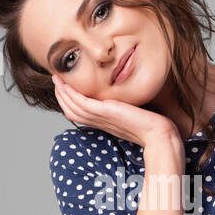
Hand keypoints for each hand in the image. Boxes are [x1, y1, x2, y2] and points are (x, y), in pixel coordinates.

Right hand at [53, 73, 180, 151]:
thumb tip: (129, 102)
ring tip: (56, 79)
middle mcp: (101, 122)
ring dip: (62, 93)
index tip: (65, 87)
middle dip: (62, 95)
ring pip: (73, 108)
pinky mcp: (106, 113)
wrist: (159, 135)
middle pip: (72, 111)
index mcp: (106, 123)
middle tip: (55, 79)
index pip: (81, 114)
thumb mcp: (134, 115)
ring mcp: (102, 118)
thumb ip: (126, 109)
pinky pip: (82, 104)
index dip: (69, 101)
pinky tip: (65, 85)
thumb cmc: (152, 127)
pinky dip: (70, 95)